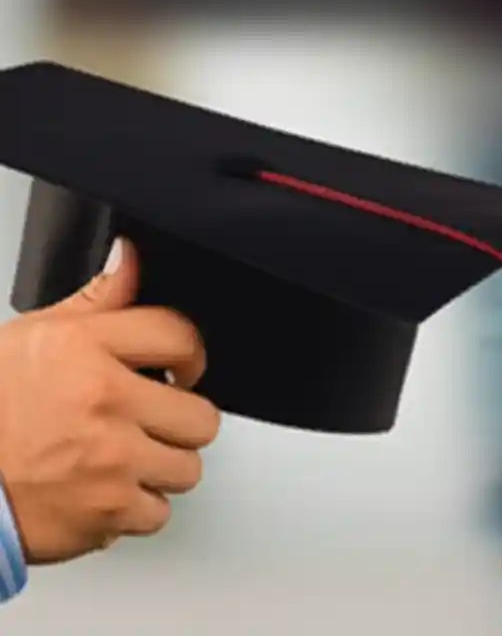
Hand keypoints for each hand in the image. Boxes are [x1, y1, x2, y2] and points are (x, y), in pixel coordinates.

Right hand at [0, 238, 220, 563]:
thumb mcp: (30, 339)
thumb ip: (94, 303)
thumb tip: (131, 257)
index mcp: (83, 350)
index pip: (179, 335)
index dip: (189, 355)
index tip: (182, 369)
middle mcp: (102, 402)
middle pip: (201, 416)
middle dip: (178, 424)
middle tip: (147, 424)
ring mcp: (110, 460)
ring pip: (187, 469)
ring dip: (159, 470)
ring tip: (119, 461)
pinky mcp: (106, 512)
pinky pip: (157, 513)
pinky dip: (133, 510)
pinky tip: (102, 493)